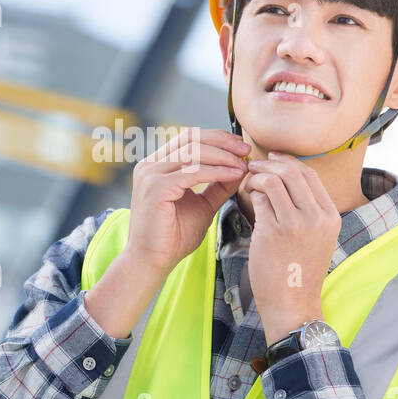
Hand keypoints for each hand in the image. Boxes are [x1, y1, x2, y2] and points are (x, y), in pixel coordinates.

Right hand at [125, 126, 250, 276]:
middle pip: (191, 137)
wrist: (152, 261)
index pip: (190, 137)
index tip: (241, 147)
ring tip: (242, 165)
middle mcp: (151, 164)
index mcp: (158, 164)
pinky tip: (233, 175)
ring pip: (193, 151)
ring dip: (223, 156)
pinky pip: (192, 172)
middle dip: (223, 141)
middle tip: (246, 150)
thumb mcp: (203, 205)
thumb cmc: (173, 237)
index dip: (218, 138)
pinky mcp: (156, 188)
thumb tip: (239, 168)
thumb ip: (218, 186)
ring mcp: (151, 174)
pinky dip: (216, 172)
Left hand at [241, 152, 340, 339]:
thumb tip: (285, 180)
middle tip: (253, 165)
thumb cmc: (299, 272)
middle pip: (292, 172)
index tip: (273, 157)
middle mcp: (316, 218)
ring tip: (249, 184)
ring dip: (257, 178)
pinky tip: (247, 200)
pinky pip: (259, 200)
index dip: (288, 161)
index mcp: (330, 216)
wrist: (292, 304)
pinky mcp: (272, 233)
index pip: (310, 174)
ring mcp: (294, 225)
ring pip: (273, 182)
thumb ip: (309, 211)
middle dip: (269, 164)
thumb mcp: (318, 239)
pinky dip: (251, 195)